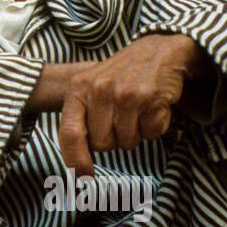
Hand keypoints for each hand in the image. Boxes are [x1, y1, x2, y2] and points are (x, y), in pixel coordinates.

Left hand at [54, 34, 208, 176]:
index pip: (69, 132)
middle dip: (115, 139)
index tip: (83, 176)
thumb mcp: (91, 89)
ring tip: (138, 109)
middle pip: (103, 144)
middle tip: (122, 117)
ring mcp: (125, 93)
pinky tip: (153, 106)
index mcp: (78, 88)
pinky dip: (155, 126)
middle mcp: (99, 90)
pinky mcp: (151, 97)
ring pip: (128, 142)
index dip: (75, 159)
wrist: (157, 51)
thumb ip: (80, 119)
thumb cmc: (120, 76)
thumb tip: (76, 163)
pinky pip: (152, 133)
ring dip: (137, 132)